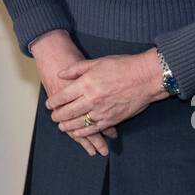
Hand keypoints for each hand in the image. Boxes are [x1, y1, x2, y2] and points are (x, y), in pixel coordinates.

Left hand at [30, 30, 117, 156]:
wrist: (146, 77)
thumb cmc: (123, 66)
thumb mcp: (97, 62)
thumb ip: (77, 69)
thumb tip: (61, 74)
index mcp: (86, 83)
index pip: (63, 96)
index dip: (54, 102)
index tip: (49, 104)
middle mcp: (92, 99)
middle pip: (68, 111)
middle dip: (58, 115)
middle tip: (53, 117)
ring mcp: (101, 111)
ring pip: (78, 122)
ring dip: (67, 126)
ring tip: (61, 126)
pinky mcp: (112, 120)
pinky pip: (93, 129)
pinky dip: (83, 132)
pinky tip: (77, 132)